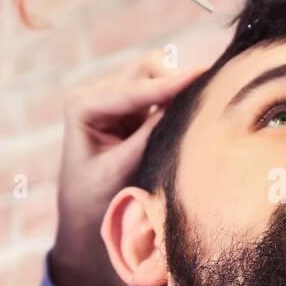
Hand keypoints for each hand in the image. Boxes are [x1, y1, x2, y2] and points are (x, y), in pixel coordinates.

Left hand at [48, 53, 203, 285]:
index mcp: (82, 106)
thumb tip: (180, 104)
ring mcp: (113, 98)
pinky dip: (175, 97)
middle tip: (203, 98)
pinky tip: (192, 107)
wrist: (84, 214)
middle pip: (144, 70)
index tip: (201, 74)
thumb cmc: (94, 197)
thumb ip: (147, 136)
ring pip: (153, 75)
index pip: (132, 90)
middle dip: (173, 79)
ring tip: (199, 103)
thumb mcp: (120, 169)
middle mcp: (95, 94)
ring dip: (175, 87)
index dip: (168, 83)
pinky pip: (159, 91)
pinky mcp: (130, 108)